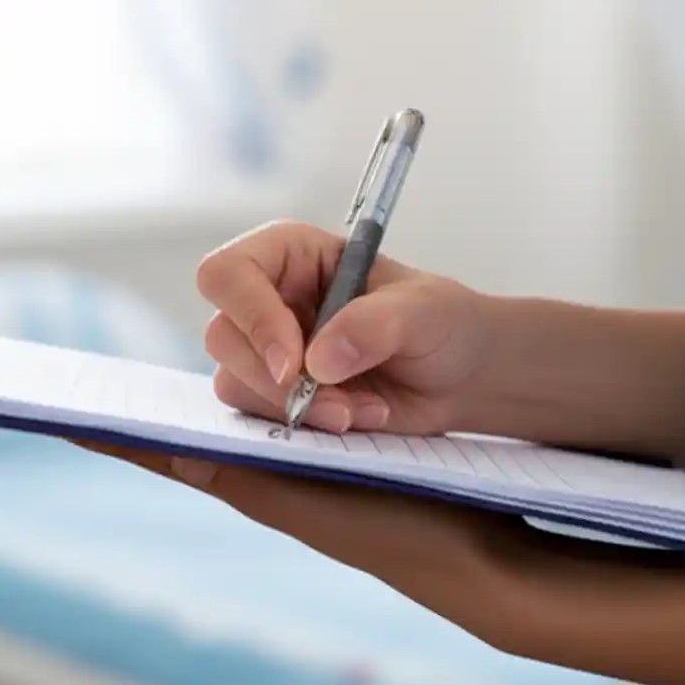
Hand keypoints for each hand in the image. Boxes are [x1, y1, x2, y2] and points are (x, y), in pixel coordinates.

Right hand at [195, 220, 490, 434]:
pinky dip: (303, 429)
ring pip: (233, 383)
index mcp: (292, 256)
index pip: (228, 274)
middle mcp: (268, 299)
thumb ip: (374, 325)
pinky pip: (256, 417)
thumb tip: (316, 361)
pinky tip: (355, 418)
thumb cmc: (443, 323)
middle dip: (277, 381)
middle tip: (340, 405)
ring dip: (294, 410)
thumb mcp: (423, 312)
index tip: (294, 364)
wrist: (461, 377)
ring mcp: (266, 351)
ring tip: (361, 411)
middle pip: (222, 336)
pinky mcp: (275, 396)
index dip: (251, 317)